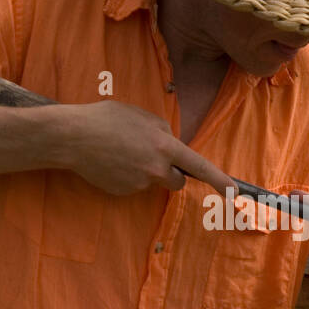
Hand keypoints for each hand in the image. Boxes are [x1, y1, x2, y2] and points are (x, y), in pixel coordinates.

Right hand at [62, 100, 232, 196]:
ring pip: (153, 181)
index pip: (199, 166)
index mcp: (164, 145)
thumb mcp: (143, 116)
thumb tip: (171, 145)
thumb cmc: (107, 119)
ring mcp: (139, 183)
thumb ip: (163, 131)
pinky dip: (127, 176)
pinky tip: (112, 162)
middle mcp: (155, 169)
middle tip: (151, 155)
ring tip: (122, 152)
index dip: (219, 180)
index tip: (235, 193)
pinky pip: (134, 185)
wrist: (73, 137)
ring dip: (146, 171)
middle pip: (177, 180)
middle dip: (171, 172)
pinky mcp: (123, 192)